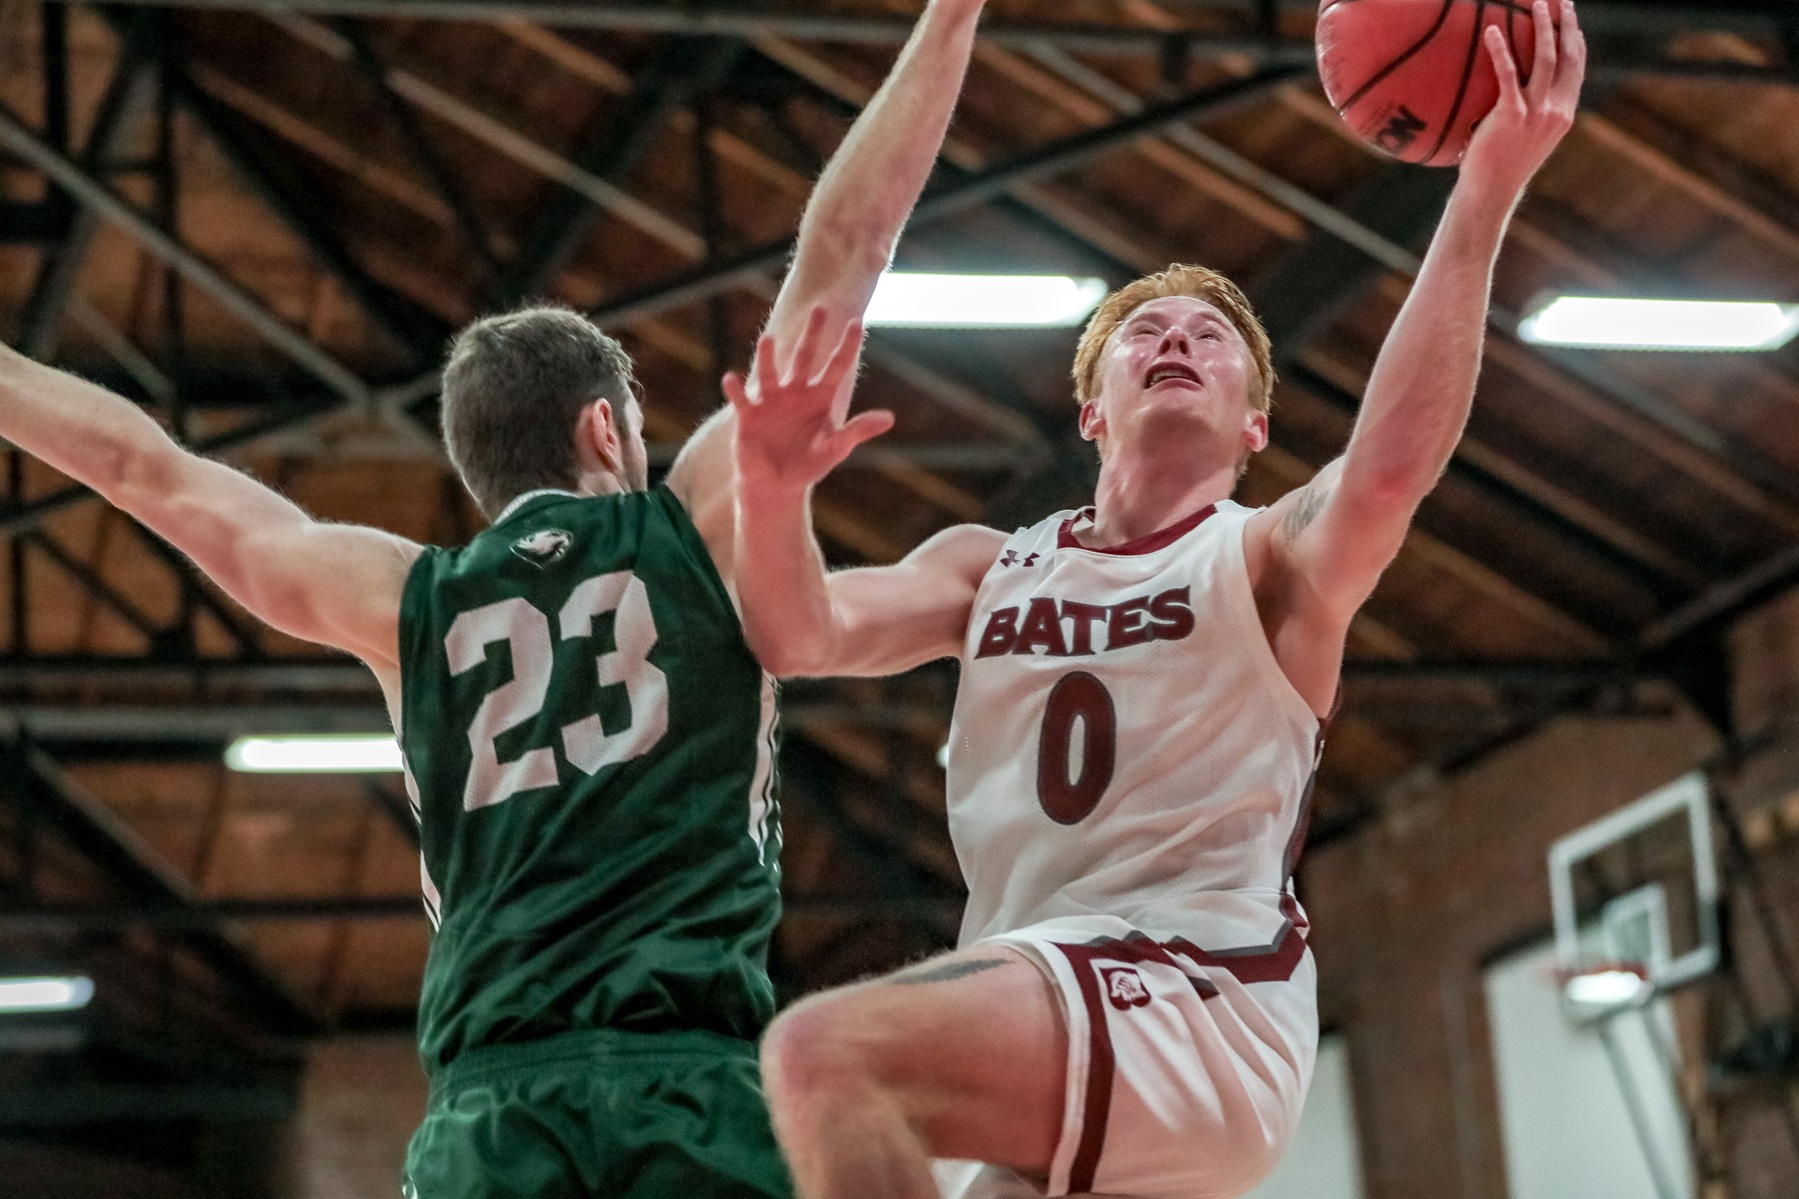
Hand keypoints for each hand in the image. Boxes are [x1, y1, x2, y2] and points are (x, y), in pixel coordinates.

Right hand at [726, 306, 893, 494]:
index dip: (847, 345)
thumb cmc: (809, 463)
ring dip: (768, 357)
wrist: (777, 484)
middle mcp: (795, 391)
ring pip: (770, 372)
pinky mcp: (748, 416)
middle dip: (812, 334)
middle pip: (804, 356)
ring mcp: (770, 401)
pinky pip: (742, 399)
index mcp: (819, 396)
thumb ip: (858, 430)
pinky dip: (736, 390)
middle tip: (820, 308)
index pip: (837, 365)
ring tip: (768, 340)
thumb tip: (889, 418)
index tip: (858, 322)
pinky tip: (731, 379)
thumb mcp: (836, 448)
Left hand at [1462, 0, 1585, 193]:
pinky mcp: (1511, 116)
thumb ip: (1537, 113)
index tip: (1571, 21)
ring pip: (1544, 58)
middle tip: (1559, 2)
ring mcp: (1536, 112)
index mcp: (1564, 113)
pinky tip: (1491, 31)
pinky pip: (1507, 74)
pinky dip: (1500, 50)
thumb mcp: (1530, 137)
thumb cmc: (1503, 165)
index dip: (1576, 40)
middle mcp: (1556, 110)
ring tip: (1535, 4)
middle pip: (1568, 56)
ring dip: (1542, 27)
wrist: (1491, 191)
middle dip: (1566, 24)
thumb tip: (1526, 90)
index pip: (1576, 68)